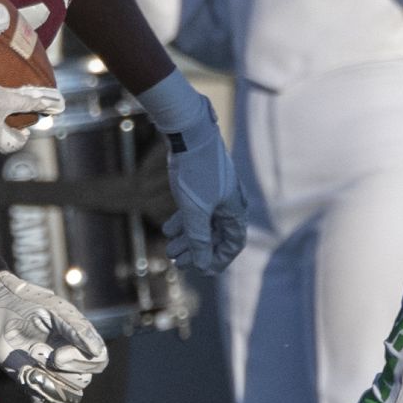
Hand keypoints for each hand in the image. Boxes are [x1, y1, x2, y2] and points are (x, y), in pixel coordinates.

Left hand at [0, 271, 108, 402]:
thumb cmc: (28, 303)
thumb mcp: (54, 309)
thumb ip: (77, 328)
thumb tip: (97, 350)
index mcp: (80, 340)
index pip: (99, 361)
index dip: (83, 362)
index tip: (59, 354)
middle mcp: (69, 359)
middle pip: (84, 381)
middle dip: (62, 371)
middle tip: (40, 354)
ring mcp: (51, 372)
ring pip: (67, 395)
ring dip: (49, 382)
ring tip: (30, 363)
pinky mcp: (33, 381)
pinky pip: (45, 402)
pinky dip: (37, 392)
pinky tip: (25, 373)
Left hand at [137, 67, 245, 272]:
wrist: (188, 132)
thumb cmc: (195, 171)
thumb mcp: (195, 211)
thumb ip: (198, 240)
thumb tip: (203, 266)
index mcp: (234, 209)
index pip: (233, 243)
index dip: (219, 259)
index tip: (202, 271)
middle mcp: (229, 202)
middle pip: (216, 235)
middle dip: (197, 251)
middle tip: (179, 262)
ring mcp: (216, 191)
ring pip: (204, 222)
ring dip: (188, 237)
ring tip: (170, 249)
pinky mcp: (204, 182)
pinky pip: (197, 208)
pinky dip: (184, 220)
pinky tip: (168, 229)